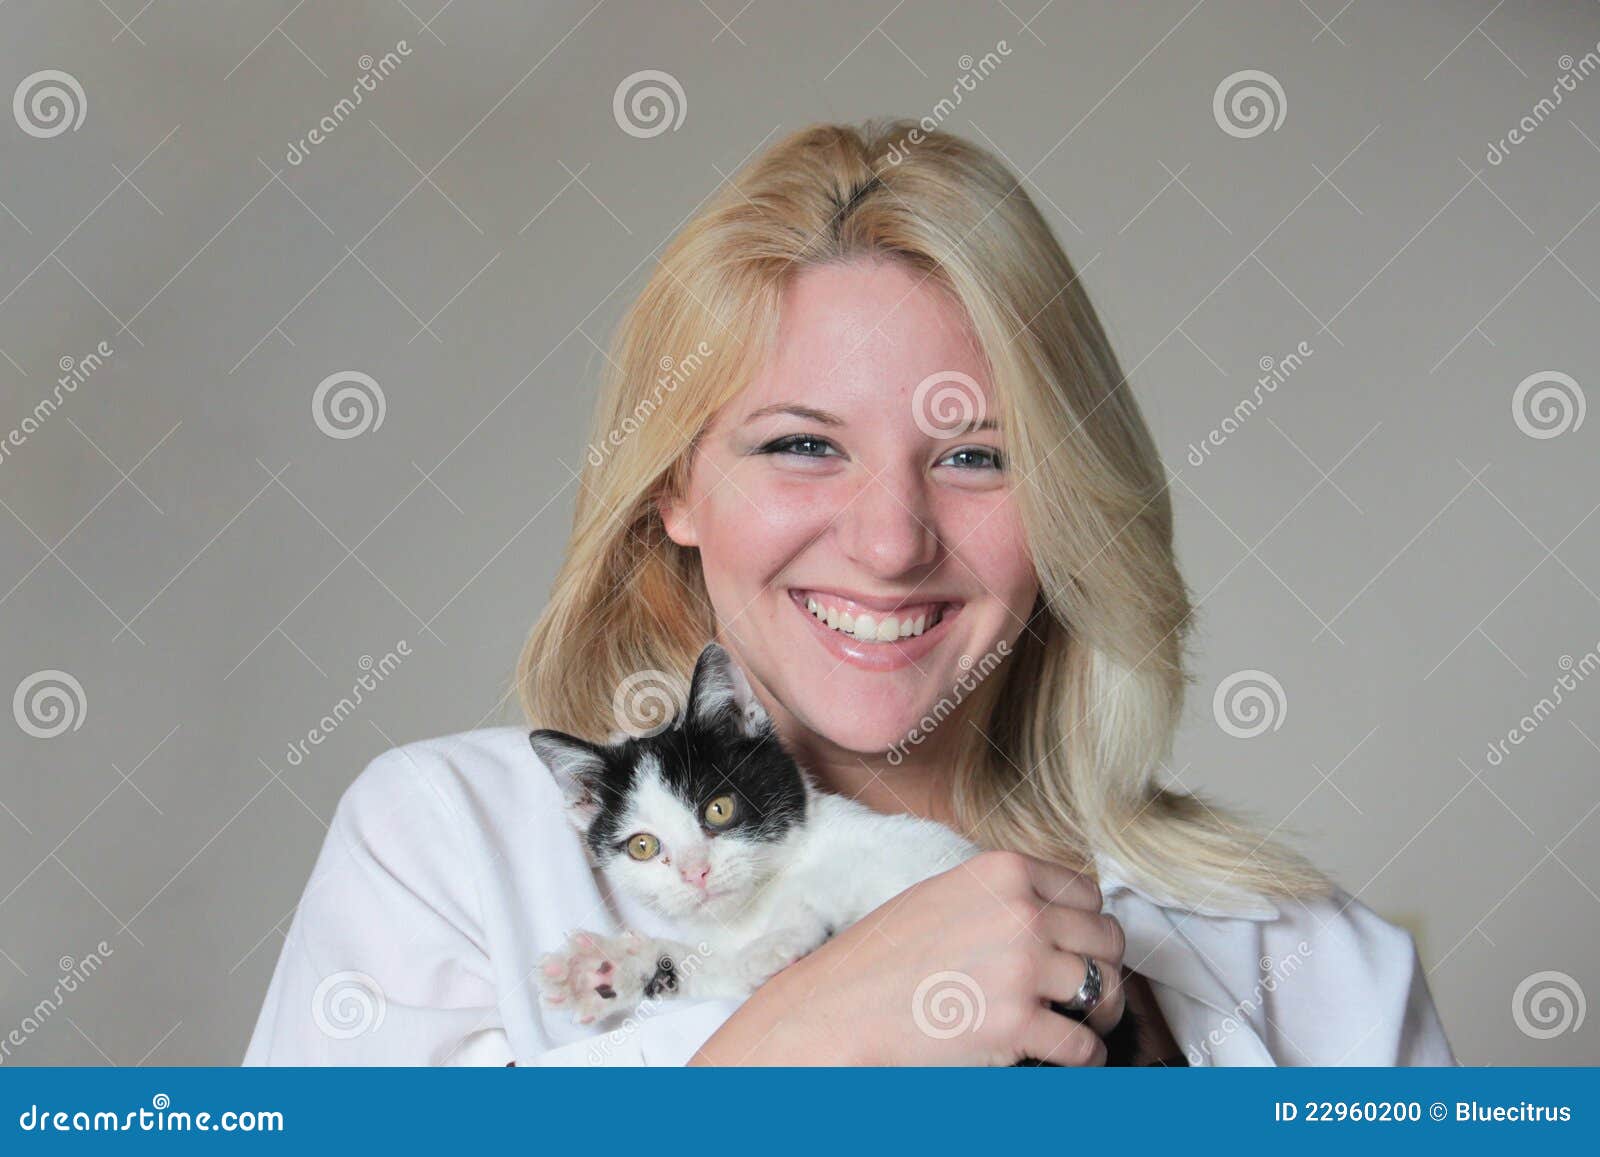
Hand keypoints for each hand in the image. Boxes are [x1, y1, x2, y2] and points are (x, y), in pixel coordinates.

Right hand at [688, 849, 1126, 1064]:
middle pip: (1108, 939)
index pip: (1088, 893)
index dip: (1086, 924)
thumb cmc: (883, 956)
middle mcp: (1022, 912)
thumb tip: (1056, 918)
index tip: (1077, 945)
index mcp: (1004, 871)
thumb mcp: (946, 895)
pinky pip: (1085, 1044)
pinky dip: (1085, 1056)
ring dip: (1101, 1011)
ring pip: (1107, 989)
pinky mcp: (1018, 1024)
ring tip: (1084, 1022)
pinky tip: (1070, 1056)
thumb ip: (1003, 896)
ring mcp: (1023, 967)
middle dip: (1101, 966)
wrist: (839, 1008)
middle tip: (1086, 988)